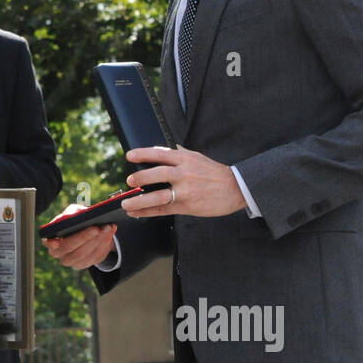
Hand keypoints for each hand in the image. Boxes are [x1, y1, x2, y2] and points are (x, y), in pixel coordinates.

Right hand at [42, 204, 117, 269]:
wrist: (89, 229)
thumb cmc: (77, 220)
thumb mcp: (73, 212)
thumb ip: (71, 213)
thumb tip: (72, 217)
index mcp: (52, 239)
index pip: (48, 243)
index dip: (51, 243)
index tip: (56, 242)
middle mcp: (60, 253)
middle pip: (70, 249)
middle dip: (84, 237)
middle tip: (96, 228)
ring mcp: (73, 261)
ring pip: (85, 254)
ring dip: (98, 240)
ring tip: (108, 227)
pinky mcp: (86, 263)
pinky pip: (96, 256)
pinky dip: (104, 244)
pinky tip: (109, 233)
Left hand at [120, 146, 245, 218]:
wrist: (236, 188)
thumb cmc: (214, 172)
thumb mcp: (198, 157)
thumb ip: (180, 154)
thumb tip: (164, 149)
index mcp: (185, 159)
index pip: (160, 153)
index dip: (143, 154)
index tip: (129, 155)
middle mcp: (184, 173)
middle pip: (157, 174)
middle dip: (140, 177)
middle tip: (129, 181)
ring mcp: (186, 191)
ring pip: (158, 196)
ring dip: (139, 201)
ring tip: (126, 204)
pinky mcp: (187, 206)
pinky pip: (164, 209)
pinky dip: (148, 212)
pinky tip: (137, 213)